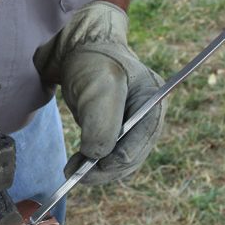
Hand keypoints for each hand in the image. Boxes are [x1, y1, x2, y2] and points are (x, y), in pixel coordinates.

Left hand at [34, 1, 165, 184]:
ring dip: (98, 170)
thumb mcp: (97, 89)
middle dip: (104, 170)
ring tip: (72, 170)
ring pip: (121, 162)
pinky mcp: (121, 130)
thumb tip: (98, 156)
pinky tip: (79, 162)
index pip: (139, 145)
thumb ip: (102, 123)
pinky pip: (112, 156)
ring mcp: (136, 124)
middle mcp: (149, 117)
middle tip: (74, 174)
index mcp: (153, 103)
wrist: (81, 50)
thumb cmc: (92, 61)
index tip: (85, 170)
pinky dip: (96, 163)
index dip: (113, 163)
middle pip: (132, 158)